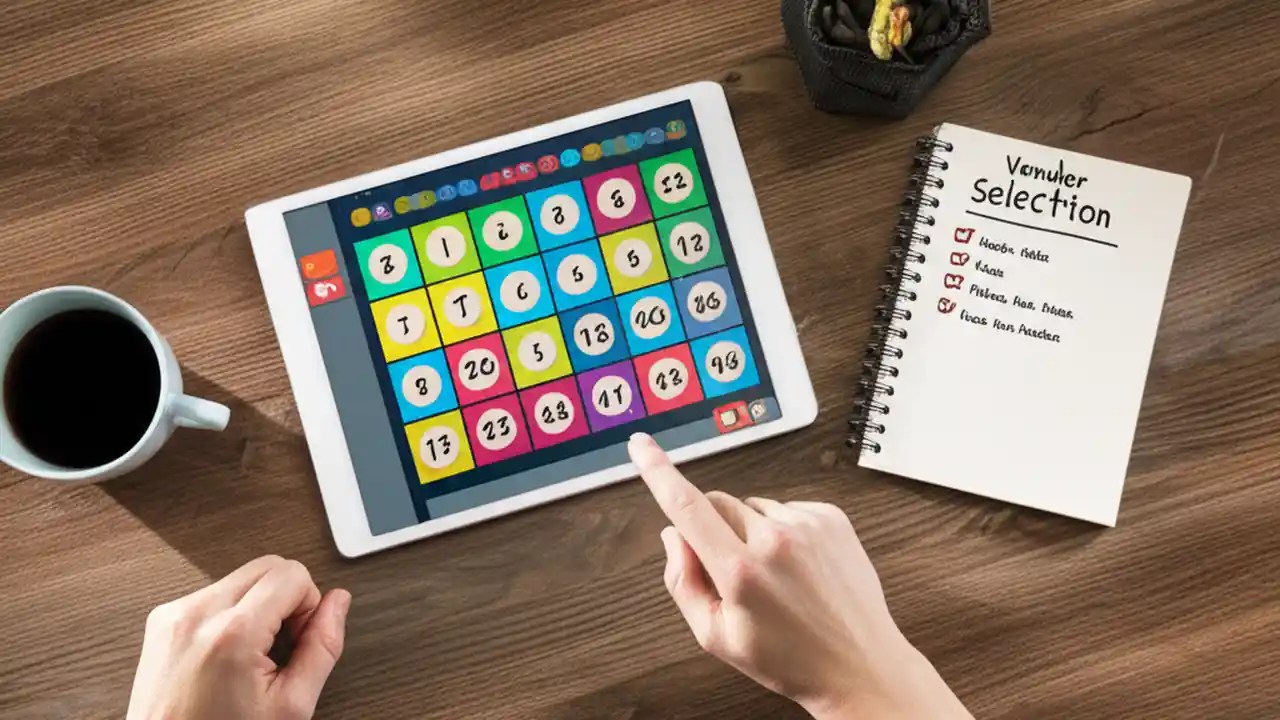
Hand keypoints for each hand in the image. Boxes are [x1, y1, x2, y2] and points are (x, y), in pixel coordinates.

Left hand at [127, 555, 350, 719]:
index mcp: (231, 634)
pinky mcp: (162, 621)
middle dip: (287, 599)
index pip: (292, 574)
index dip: (308, 604)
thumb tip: (337, 602)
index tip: (298, 639)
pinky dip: (232, 613)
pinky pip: (214, 593)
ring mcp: (174, 615)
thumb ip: (323, 647)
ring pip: (242, 577)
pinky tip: (229, 653)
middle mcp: (197, 614)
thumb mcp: (291, 705)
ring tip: (254, 655)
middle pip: (268, 566)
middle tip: (281, 645)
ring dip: (259, 606)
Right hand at [628, 433, 969, 719]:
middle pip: (717, 503)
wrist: (859, 665)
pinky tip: (798, 566)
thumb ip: (683, 583)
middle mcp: (775, 540)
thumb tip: (672, 535)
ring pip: (753, 507)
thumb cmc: (788, 658)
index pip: (687, 507)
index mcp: (740, 571)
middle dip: (713, 528)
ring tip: (776, 576)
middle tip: (733, 571)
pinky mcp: (832, 518)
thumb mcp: (717, 637)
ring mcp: (807, 525)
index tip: (641, 445)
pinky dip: (784, 530)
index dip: (658, 472)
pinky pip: (787, 508)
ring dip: (752, 530)